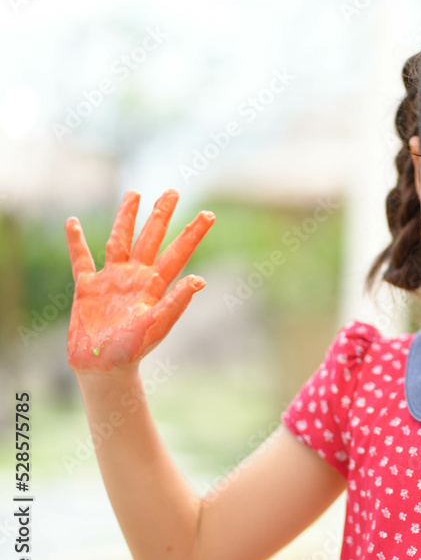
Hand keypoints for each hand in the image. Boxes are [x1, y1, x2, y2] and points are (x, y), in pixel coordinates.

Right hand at [65, 189, 213, 371]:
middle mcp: (136, 277)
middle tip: (172, 191)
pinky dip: (76, 242)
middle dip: (161, 215)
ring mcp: (112, 280)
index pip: (178, 252)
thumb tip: (200, 279)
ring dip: (125, 219)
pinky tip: (73, 223)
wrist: (104, 367)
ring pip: (119, 241)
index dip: (192, 233)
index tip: (208, 215)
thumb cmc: (134, 350)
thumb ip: (176, 302)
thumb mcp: (158, 325)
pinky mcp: (88, 288)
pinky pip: (82, 260)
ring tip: (134, 195)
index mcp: (156, 284)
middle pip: (151, 238)